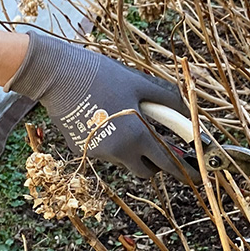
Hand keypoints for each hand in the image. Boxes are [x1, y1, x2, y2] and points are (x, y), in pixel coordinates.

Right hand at [6, 33, 194, 179]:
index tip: (191, 175)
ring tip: (122, 117)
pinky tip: (102, 117)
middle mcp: (117, 151)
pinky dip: (110, 141)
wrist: (58, 75)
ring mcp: (97, 153)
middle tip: (156, 146)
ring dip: (130, 148)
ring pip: (123, 160)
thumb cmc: (102, 75)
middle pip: (144, 171)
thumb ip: (167, 100)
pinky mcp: (81, 149)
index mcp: (136, 136)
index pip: (166, 163)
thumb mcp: (139, 83)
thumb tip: (187, 110)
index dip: (182, 171)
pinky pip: (104, 151)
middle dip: (154, 163)